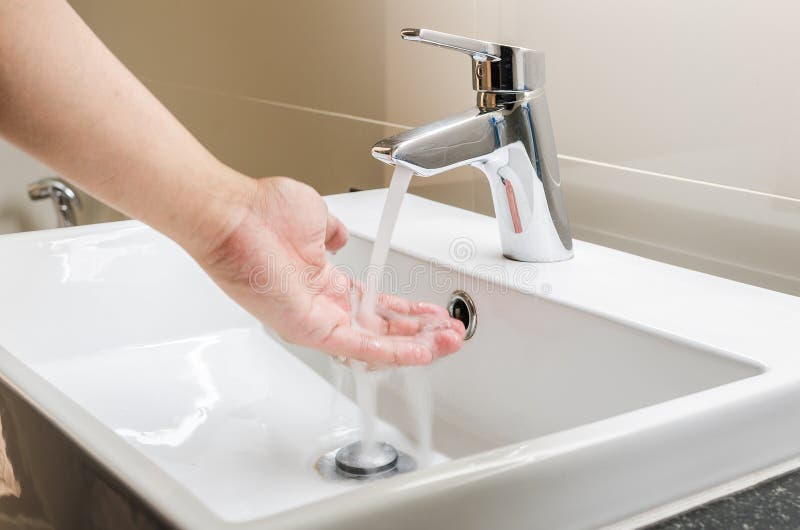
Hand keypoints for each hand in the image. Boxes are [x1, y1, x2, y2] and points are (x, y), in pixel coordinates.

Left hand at [199, 176, 464, 365]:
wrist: (234, 214)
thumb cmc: (262, 212)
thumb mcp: (316, 217)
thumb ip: (333, 233)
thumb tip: (339, 236)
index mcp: (324, 283)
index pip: (375, 307)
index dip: (408, 312)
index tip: (434, 314)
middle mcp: (322, 306)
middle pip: (383, 329)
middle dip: (422, 332)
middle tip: (452, 335)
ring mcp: (317, 319)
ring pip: (378, 342)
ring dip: (417, 344)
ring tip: (449, 345)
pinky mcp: (311, 328)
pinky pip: (360, 345)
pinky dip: (394, 350)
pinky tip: (422, 352)